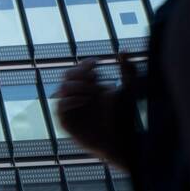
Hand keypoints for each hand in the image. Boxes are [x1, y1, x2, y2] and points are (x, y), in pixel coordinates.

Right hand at [55, 55, 138, 170]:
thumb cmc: (124, 117)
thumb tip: (123, 50)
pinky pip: (60, 107)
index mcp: (88, 87)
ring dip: (77, 86)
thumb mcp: (129, 89)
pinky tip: (85, 99)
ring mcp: (70, 110)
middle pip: (67, 76)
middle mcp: (77, 96)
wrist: (120, 140)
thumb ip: (129, 70)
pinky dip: (70, 100)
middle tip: (94, 78)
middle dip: (79, 74)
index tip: (96, 65)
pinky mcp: (66, 123)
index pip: (78, 69)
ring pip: (61, 89)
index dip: (84, 65)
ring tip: (92, 89)